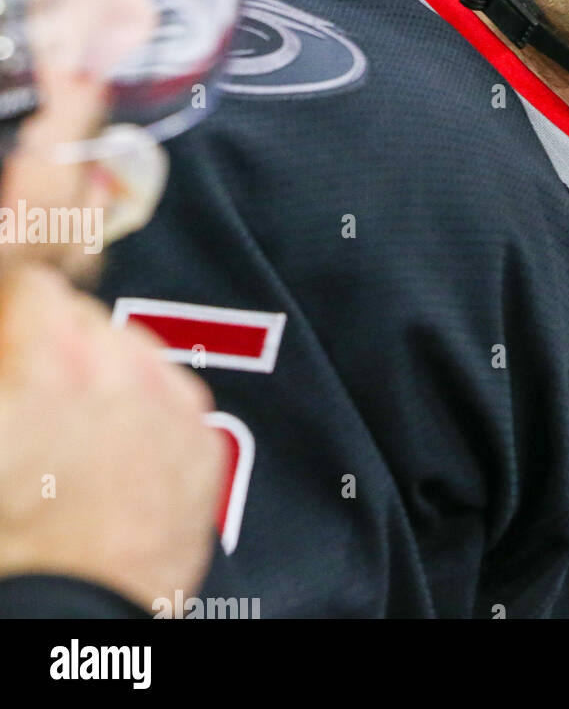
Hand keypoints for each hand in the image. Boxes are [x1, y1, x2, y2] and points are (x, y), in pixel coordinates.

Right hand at [0, 264, 221, 609]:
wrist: (60, 628)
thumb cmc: (9, 545)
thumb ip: (3, 365)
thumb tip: (9, 336)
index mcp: (49, 362)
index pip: (34, 287)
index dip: (14, 312)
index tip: (11, 329)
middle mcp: (120, 371)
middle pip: (86, 320)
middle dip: (57, 349)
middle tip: (34, 396)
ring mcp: (172, 407)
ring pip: (137, 357)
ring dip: (107, 379)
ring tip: (72, 434)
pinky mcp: (202, 447)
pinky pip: (175, 402)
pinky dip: (149, 419)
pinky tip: (115, 457)